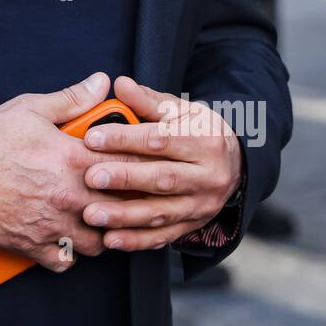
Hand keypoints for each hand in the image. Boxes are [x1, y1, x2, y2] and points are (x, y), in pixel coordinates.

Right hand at [0, 72, 125, 271]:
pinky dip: (71, 253)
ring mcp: (55, 225)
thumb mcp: (29, 109)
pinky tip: (69, 238)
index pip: (128, 165)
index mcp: (74, 160)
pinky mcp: (35, 246)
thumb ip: (71, 99)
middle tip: (128, 194)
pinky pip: (67, 261)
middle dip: (128, 202)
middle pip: (121, 208)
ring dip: (103, 230)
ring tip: (99, 217)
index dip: (142, 164)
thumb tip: (101, 83)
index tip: (148, 164)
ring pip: (100, 241)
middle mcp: (71, 197)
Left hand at [80, 76, 243, 251]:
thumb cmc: (198, 132)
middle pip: (162, 178)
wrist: (234, 165)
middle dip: (124, 179)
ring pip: (161, 212)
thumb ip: (149, 101)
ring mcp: (201, 205)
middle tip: (90, 178)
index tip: (92, 138)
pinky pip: (163, 237)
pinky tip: (111, 240)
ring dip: (124, 216)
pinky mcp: (193, 226)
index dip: (125, 139)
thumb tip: (120, 84)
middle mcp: (208, 176)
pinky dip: (136, 241)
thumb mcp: (181, 111)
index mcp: (205, 141)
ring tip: (92, 215)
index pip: (160, 140)